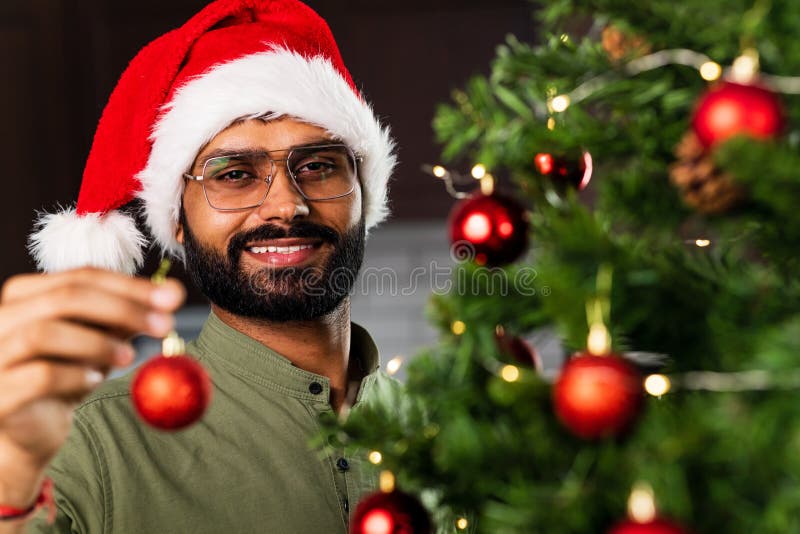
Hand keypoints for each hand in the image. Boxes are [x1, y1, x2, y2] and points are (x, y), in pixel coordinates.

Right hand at [0, 268, 184, 506]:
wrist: (29, 431)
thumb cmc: (64, 376)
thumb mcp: (100, 341)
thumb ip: (129, 317)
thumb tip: (173, 292)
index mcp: (26, 295)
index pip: (80, 276)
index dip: (130, 286)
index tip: (174, 298)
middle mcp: (0, 317)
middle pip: (64, 298)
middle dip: (122, 309)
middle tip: (164, 325)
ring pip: (43, 334)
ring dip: (97, 342)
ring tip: (129, 358)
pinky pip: (38, 377)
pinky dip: (74, 376)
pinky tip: (94, 380)